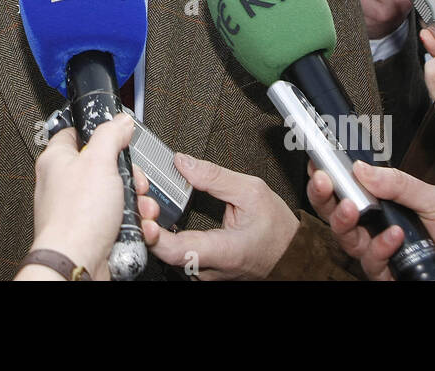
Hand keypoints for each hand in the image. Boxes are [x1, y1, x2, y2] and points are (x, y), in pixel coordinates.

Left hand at [18, 113, 138, 280]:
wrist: (77, 262)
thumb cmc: (76, 216)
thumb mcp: (99, 161)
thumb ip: (110, 135)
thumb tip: (120, 121)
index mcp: (57, 160)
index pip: (75, 133)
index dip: (99, 133)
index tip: (118, 137)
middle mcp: (64, 185)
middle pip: (105, 167)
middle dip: (130, 177)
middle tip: (135, 182)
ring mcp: (79, 210)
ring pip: (116, 196)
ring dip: (137, 202)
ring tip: (141, 208)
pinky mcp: (92, 231)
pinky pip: (118, 220)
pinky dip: (134, 224)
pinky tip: (139, 226)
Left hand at [138, 154, 297, 279]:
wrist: (291, 253)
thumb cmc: (277, 229)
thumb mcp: (252, 192)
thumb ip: (214, 177)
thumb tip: (183, 163)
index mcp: (224, 251)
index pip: (176, 251)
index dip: (153, 233)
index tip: (144, 211)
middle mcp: (209, 268)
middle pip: (165, 252)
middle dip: (150, 223)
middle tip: (143, 198)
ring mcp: (203, 272)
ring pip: (168, 254)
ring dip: (156, 228)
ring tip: (149, 203)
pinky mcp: (201, 270)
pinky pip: (176, 254)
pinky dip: (165, 234)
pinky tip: (160, 216)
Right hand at [307, 160, 434, 280]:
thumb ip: (400, 184)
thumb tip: (362, 168)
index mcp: (388, 205)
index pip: (350, 190)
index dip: (330, 177)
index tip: (316, 161)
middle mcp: (380, 230)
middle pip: (338, 215)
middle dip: (324, 198)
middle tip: (322, 181)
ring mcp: (384, 254)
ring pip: (348, 241)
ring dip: (346, 223)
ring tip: (355, 208)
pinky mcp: (392, 277)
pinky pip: (373, 265)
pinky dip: (380, 249)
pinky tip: (394, 237)